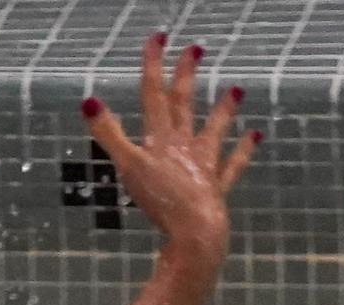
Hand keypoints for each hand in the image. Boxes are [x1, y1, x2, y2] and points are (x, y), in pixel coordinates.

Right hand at [82, 34, 260, 263]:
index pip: (154, 95)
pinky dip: (244, 150)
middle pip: (184, 105)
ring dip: (224, 109)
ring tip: (237, 90)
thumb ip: (109, 134)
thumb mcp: (128, 166)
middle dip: (186, 76)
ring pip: (214, 130)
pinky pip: (232, 165)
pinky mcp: (215, 187)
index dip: (154, 65)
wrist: (194, 228)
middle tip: (196, 49)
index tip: (158, 38)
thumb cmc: (160, 198)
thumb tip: (89, 102)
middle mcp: (184, 145)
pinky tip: (255, 136)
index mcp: (160, 138)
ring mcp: (203, 164)